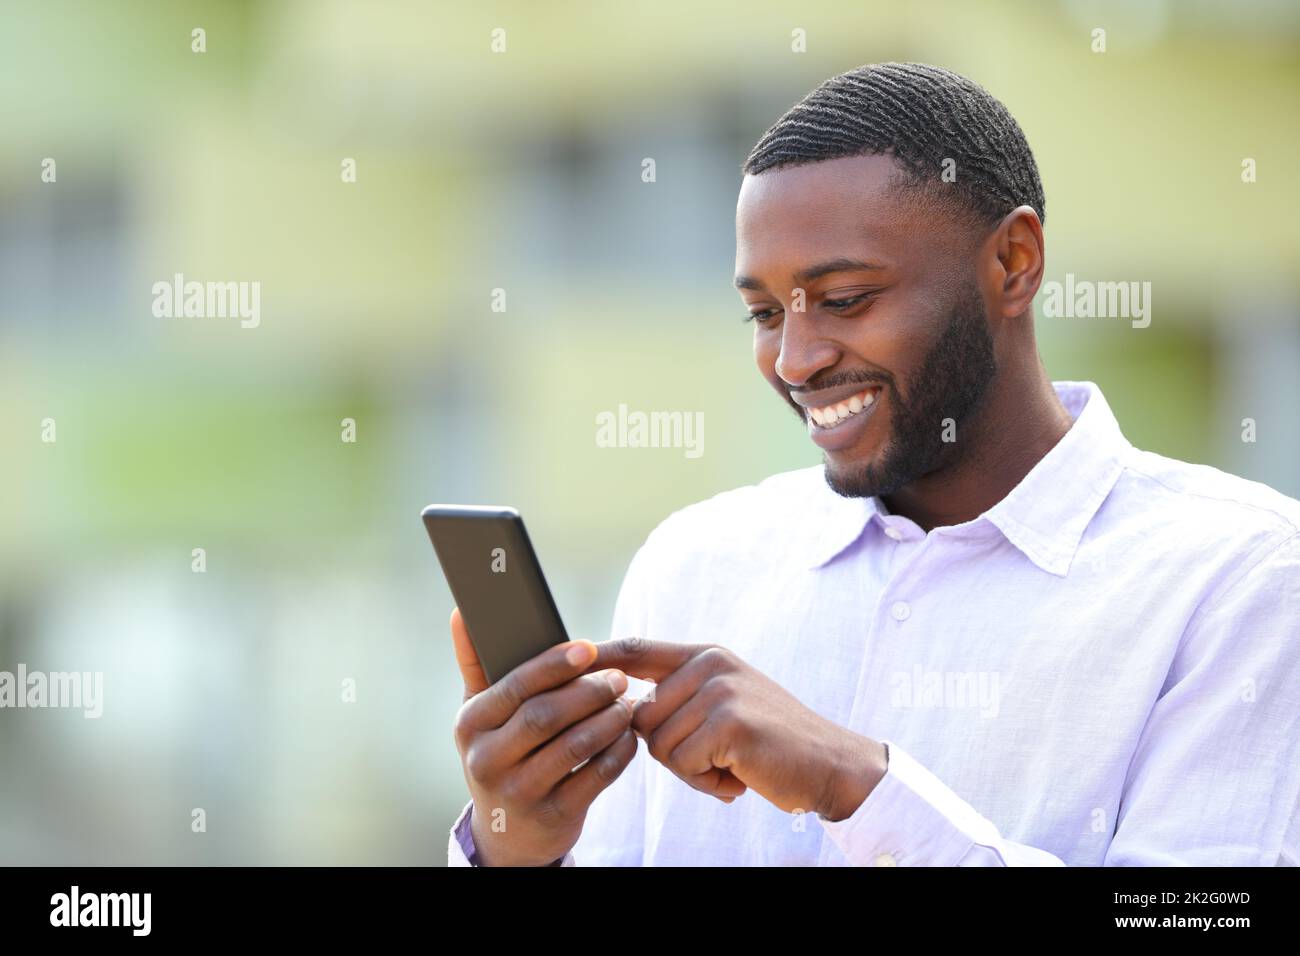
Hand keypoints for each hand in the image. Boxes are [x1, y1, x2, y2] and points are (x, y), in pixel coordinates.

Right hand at [450, 608, 638, 865]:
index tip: (588, 647)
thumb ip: (475, 663)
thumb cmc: (500, 753)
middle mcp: (488, 760)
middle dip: (589, 692)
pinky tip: (627, 736)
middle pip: (546, 715)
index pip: (515, 686)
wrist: (507, 833)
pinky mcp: (554, 815)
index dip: (554, 665)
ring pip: (575, 746)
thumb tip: (462, 612)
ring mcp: (520, 792)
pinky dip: (618, 752)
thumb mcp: (480, 715)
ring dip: (609, 720)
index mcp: (470, 725)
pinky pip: (596, 776)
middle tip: (619, 677)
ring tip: (626, 703)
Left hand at [594, 638, 886, 820]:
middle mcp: (711, 664)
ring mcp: (721, 689)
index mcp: (706, 655)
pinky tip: (738, 775)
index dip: (601, 656)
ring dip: (690, 769)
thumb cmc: (769, 743)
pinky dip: (706, 782)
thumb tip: (622, 708)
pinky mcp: (730, 721)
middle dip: (670, 751)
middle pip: (641, 716)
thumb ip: (678, 698)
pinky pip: (682, 763)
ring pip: (658, 744)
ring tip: (730, 764)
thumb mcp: (723, 704)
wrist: (827, 764)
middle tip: (716, 757)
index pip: (638, 649)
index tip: (566, 657)